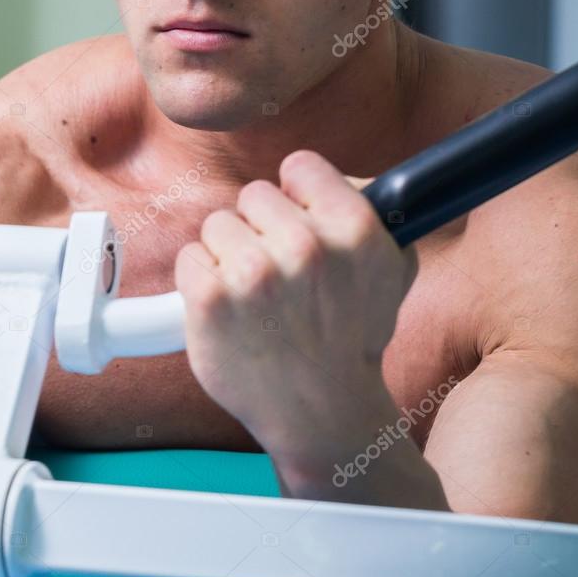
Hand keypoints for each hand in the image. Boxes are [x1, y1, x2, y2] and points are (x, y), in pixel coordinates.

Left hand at [175, 150, 416, 475]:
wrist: (320, 410)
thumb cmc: (348, 340)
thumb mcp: (388, 271)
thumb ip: (366, 215)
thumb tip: (336, 178)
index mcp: (353, 230)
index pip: (299, 166)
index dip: (295, 196)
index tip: (294, 222)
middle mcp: (304, 246)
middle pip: (251, 196)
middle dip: (259, 230)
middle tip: (277, 277)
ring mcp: (253, 273)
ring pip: (216, 226)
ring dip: (227, 257)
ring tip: (254, 300)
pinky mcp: (209, 299)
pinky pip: (189, 259)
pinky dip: (200, 283)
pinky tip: (227, 312)